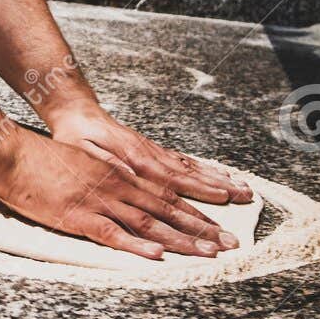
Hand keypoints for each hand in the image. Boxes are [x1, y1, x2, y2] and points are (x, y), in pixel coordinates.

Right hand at [0, 126, 237, 259]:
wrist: (14, 155)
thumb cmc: (46, 159)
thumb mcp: (86, 162)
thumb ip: (109, 176)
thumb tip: (130, 188)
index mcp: (120, 174)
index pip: (168, 194)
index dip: (196, 211)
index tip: (220, 224)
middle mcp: (118, 186)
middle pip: (168, 210)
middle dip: (203, 228)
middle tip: (231, 243)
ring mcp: (100, 201)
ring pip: (149, 224)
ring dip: (182, 240)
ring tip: (208, 253)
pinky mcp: (79, 217)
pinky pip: (113, 234)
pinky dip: (136, 247)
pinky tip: (157, 256)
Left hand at [45, 102, 252, 207]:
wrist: (77, 110)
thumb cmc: (75, 136)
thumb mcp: (80, 153)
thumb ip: (105, 167)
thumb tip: (129, 180)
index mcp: (134, 160)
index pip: (171, 184)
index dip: (197, 197)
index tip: (220, 208)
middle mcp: (150, 155)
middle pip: (189, 179)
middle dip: (219, 193)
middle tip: (244, 206)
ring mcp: (154, 152)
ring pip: (192, 168)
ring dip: (219, 181)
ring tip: (244, 190)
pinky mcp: (153, 150)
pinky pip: (184, 161)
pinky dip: (205, 170)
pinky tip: (221, 176)